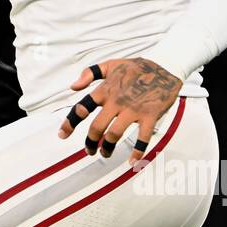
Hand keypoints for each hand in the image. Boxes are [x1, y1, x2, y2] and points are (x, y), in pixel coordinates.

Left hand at [58, 58, 182, 163]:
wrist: (165, 67)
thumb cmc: (136, 67)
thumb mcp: (111, 64)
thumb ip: (90, 73)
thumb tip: (73, 86)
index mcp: (106, 90)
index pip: (82, 108)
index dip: (70, 123)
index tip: (62, 134)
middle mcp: (117, 101)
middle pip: (96, 127)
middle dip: (90, 142)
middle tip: (89, 150)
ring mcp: (133, 110)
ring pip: (114, 135)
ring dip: (107, 149)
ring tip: (105, 153)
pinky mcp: (149, 116)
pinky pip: (142, 138)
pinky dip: (137, 152)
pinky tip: (132, 161)